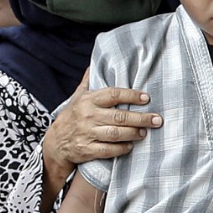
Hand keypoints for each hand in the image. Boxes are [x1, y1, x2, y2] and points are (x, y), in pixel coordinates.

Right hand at [43, 70, 161, 169]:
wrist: (55, 143)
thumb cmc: (72, 116)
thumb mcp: (77, 97)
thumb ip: (88, 82)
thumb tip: (95, 63)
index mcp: (88, 100)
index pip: (113, 94)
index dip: (131, 95)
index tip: (146, 97)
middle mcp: (88, 116)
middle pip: (119, 116)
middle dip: (141, 118)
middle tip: (157, 119)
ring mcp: (87, 133)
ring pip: (115, 133)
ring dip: (133, 133)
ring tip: (145, 132)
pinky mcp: (86, 150)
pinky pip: (108, 150)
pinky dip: (121, 148)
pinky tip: (131, 145)